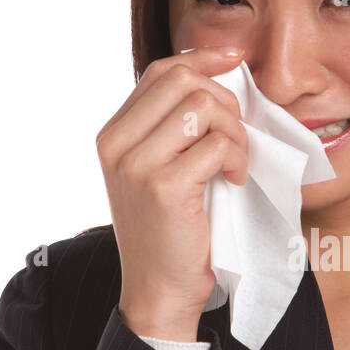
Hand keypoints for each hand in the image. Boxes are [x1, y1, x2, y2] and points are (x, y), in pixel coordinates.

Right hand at [96, 46, 247, 338]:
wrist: (158, 290)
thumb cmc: (170, 232)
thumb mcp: (160, 171)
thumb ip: (173, 129)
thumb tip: (222, 75)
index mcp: (112, 135)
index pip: (160, 71)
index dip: (202, 59)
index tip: (236, 62)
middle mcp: (116, 144)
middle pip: (183, 81)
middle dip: (225, 102)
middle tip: (237, 139)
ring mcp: (136, 164)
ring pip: (203, 107)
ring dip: (234, 132)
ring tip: (235, 162)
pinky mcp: (162, 186)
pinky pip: (216, 144)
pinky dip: (237, 157)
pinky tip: (234, 179)